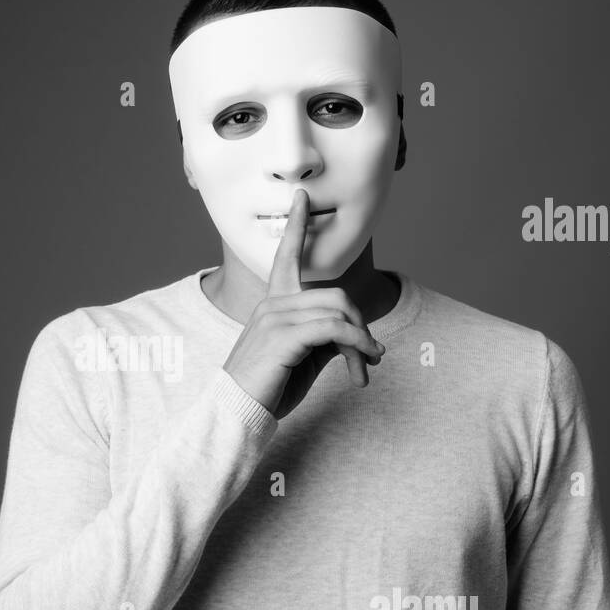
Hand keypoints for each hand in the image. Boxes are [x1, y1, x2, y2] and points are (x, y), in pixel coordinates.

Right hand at [221, 188, 385, 418]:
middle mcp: (272, 304)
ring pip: (339, 313)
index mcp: (273, 304)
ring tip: (365, 369)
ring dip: (362, 344)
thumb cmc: (269, 387)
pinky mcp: (284, 337)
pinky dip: (357, 346)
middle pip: (336, 296)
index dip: (295, 225)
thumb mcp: (302, 358)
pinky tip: (363, 364)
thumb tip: (356, 337)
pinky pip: (335, 330)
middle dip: (361, 327)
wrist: (238, 410)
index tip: (302, 198)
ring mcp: (276, 318)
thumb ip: (324, 338)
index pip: (285, 256)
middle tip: (371, 358)